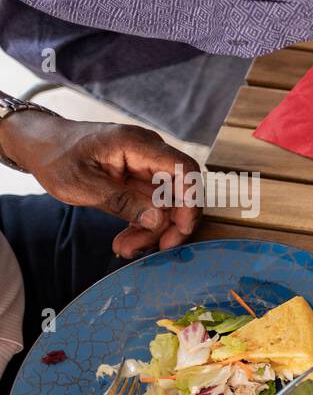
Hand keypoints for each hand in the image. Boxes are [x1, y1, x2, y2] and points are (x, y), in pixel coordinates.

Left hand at [0, 111, 201, 257]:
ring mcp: (145, 168)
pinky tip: (126, 240)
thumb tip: (158, 220)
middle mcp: (148, 154)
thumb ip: (122, 202)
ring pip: (166, 205)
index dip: (190, 201)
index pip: (184, 170)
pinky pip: (152, 206)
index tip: (180, 229)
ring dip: (152, 230)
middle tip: (156, 249)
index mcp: (137, 145)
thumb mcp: (82, 184)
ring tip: (126, 248)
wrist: (39, 145)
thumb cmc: (55, 157)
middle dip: (170, 224)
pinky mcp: (139, 181)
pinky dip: (142, 225)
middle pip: (179, 192)